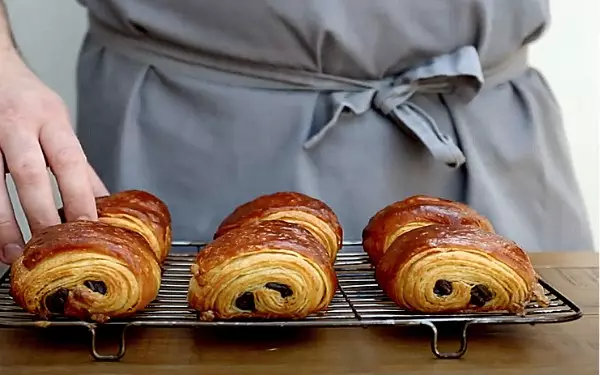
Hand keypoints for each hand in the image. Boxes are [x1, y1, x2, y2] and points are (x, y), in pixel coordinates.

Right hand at [0, 52, 108, 264]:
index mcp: (50, 119)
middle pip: (29, 172)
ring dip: (4, 221)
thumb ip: (78, 164)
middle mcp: (17, 124)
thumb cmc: (27, 100)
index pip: (70, 161)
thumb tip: (105, 201)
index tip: (88, 226)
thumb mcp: (57, 123)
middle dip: (40, 212)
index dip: (80, 196)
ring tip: (13, 252)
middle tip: (49, 245)